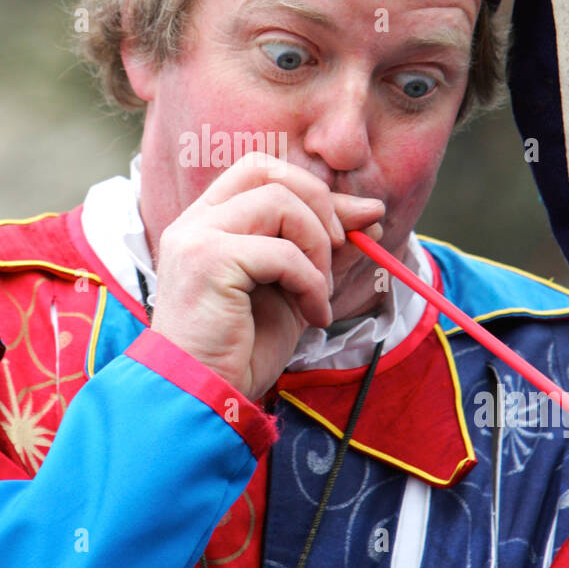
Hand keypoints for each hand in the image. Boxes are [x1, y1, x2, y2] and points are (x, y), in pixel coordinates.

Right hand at [150, 152, 383, 400]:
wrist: (204, 397)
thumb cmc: (240, 350)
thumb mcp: (295, 290)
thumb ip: (325, 249)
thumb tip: (372, 213)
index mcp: (208, 222)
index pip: (261, 170)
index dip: (311, 190)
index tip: (349, 226)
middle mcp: (195, 221)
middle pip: (269, 170)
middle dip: (320, 203)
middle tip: (341, 246)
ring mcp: (197, 237)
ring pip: (280, 202)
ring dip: (317, 247)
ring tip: (319, 292)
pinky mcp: (208, 261)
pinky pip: (282, 253)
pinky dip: (311, 283)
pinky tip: (313, 316)